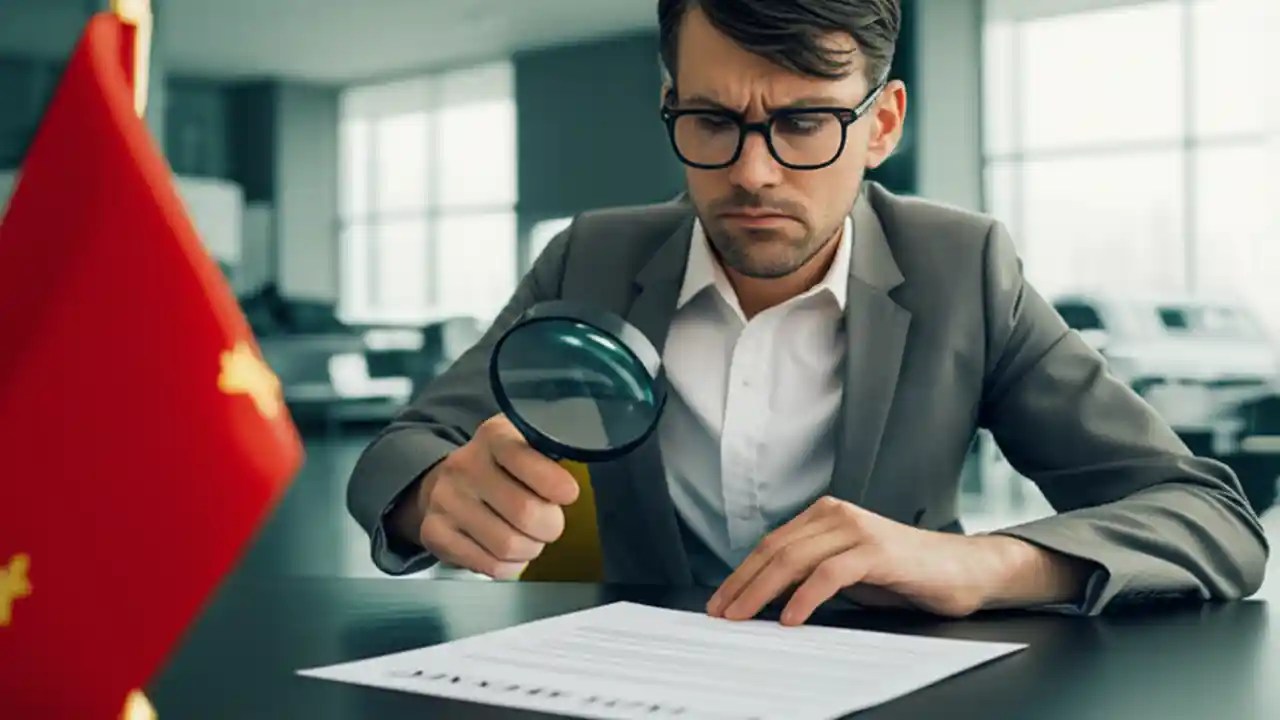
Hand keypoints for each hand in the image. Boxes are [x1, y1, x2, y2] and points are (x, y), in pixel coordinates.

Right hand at [391, 414, 579, 579]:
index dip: (556, 484)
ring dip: (531, 548)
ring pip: (509, 545)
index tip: (567, 493)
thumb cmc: (498, 468)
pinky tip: (508, 551)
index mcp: (494, 436)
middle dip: (550, 526)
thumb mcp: (524, 444)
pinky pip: (490, 565)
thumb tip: (584, 469)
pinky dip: (511, 566)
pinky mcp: (435, 533)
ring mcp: (446, 501)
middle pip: (526, 513)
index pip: (527, 459)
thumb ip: (552, 454)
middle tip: (549, 523)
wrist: (440, 484)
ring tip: (528, 538)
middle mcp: (465, 465)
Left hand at [706, 496, 1085, 625]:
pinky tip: (790, 617)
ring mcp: (857, 530)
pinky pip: (830, 573)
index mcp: (824, 516)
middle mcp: (836, 515)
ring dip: (762, 592)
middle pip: (775, 550)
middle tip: (722, 613)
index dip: (741, 574)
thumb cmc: (902, 574)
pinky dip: (805, 597)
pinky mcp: (877, 551)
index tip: (720, 601)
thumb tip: (762, 599)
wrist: (961, 570)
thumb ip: (808, 576)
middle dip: (742, 584)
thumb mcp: (845, 573)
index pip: (771, 545)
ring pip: (795, 560)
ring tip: (744, 618)